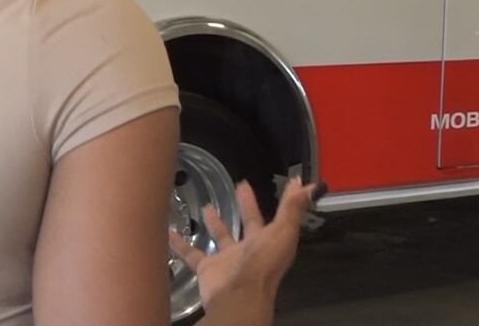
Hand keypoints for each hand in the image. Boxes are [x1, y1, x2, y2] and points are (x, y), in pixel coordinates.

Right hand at [169, 177, 316, 321]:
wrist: (239, 296)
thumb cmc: (263, 262)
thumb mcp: (283, 231)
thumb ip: (293, 208)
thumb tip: (310, 184)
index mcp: (270, 240)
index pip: (275, 216)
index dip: (279, 200)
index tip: (278, 181)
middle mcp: (250, 249)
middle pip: (248, 223)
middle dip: (245, 205)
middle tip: (238, 184)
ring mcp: (228, 260)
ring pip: (220, 237)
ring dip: (214, 223)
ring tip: (205, 205)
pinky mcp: (207, 269)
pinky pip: (191, 254)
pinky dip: (179, 244)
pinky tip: (168, 231)